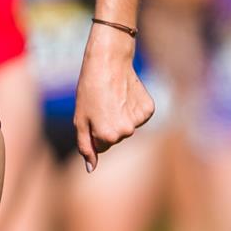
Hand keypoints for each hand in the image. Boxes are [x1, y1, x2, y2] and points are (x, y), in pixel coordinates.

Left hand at [73, 25, 153, 171]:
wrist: (109, 61)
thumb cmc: (89, 89)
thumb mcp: (80, 119)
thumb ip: (85, 147)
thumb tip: (91, 168)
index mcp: (108, 137)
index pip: (102, 147)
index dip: (95, 131)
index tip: (93, 114)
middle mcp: (126, 132)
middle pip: (116, 138)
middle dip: (108, 125)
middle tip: (102, 104)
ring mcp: (139, 121)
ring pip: (128, 127)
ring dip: (121, 117)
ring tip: (113, 97)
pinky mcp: (149, 110)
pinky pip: (139, 117)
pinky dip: (133, 109)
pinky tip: (126, 94)